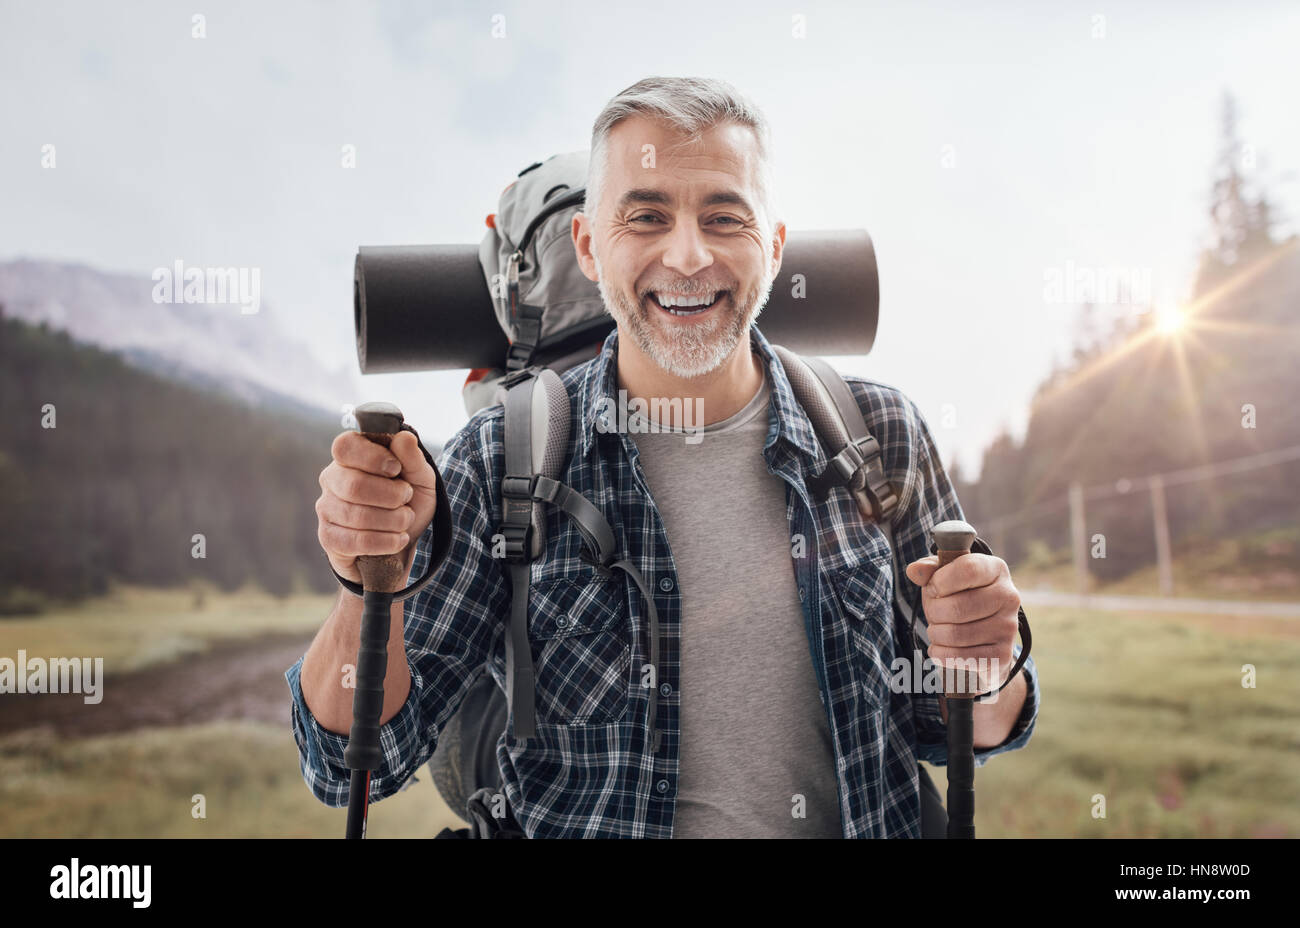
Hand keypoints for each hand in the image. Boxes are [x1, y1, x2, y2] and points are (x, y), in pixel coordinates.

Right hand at [315, 430, 437, 583]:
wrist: (403, 541)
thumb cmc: (408, 503)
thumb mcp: (420, 479)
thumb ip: (412, 458)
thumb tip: (404, 437)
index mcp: (350, 457)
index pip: (345, 446)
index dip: (373, 457)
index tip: (396, 469)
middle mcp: (331, 479)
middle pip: (353, 485)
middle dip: (391, 495)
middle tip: (406, 498)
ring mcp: (326, 509)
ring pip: (356, 516)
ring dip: (393, 520)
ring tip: (405, 520)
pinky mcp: (328, 538)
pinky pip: (354, 541)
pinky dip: (385, 542)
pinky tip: (398, 539)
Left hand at [904, 552, 1020, 695]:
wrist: (982, 636)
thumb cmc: (959, 598)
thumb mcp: (944, 578)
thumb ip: (929, 570)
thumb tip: (914, 571)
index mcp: (996, 570)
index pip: (968, 570)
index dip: (940, 581)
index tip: (932, 589)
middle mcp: (1008, 597)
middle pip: (957, 607)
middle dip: (933, 612)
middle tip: (933, 614)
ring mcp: (1008, 627)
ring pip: (956, 634)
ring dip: (936, 634)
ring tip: (938, 630)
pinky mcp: (1002, 655)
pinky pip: (960, 657)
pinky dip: (941, 653)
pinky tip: (941, 647)